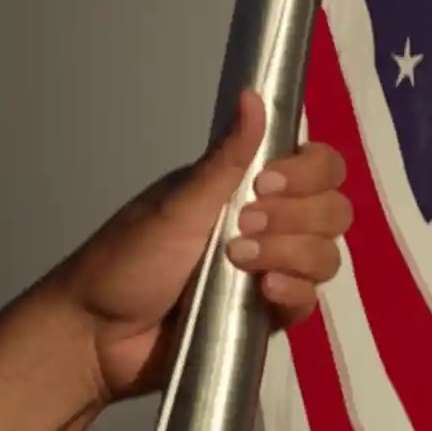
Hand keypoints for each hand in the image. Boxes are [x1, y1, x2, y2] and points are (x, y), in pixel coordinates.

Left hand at [59, 89, 350, 402]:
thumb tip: (253, 94)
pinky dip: (293, 292)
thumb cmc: (129, 258)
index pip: (321, 167)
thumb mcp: (178, 204)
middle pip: (334, 210)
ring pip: (327, 256)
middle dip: (296, 218)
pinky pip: (310, 300)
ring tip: (238, 262)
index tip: (266, 184)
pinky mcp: (271, 314)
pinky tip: (263, 291)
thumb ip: (227, 158)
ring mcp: (276, 270)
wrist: (97, 336)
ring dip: (290, 255)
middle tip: (242, 227)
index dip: (309, 174)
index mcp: (252, 188)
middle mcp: (274, 226)